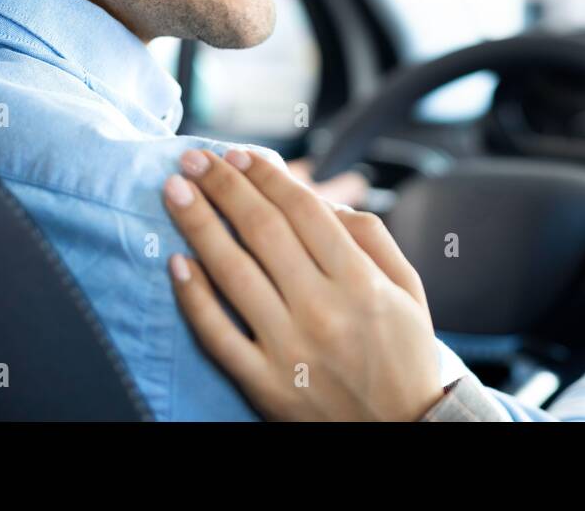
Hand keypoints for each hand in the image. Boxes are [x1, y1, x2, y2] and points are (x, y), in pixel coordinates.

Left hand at [163, 148, 444, 420]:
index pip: (303, 211)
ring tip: (175, 191)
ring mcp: (290, 347)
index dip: (266, 176)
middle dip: (224, 187)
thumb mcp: (409, 288)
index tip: (239, 154)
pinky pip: (218, 334)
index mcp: (361, 281)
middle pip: (262, 231)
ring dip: (199, 225)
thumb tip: (324, 203)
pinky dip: (193, 296)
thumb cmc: (405, 354)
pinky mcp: (264, 382)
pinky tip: (176, 263)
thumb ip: (371, 238)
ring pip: (233, 273)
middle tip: (196, 158)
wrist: (402, 431)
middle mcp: (323, 308)